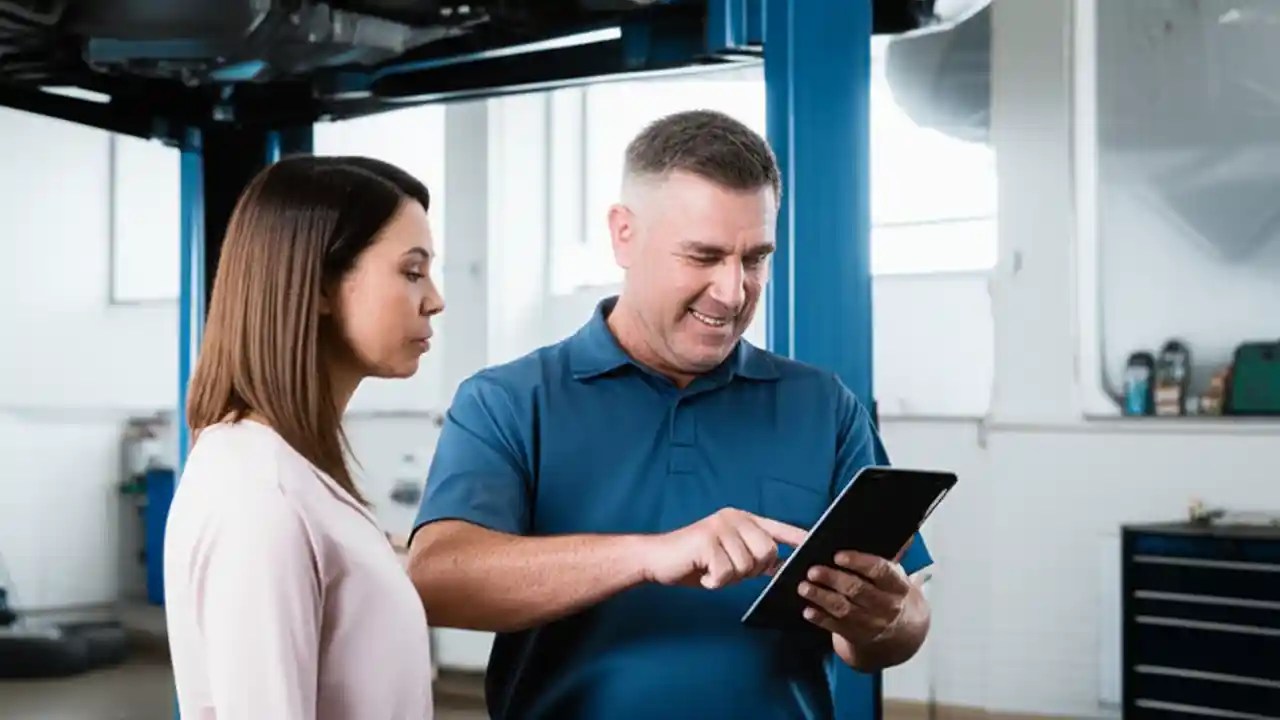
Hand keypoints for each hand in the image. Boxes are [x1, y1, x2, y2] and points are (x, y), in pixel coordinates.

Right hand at [641, 508, 807, 589]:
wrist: (656, 559)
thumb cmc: (694, 561)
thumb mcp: (728, 556)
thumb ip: (752, 556)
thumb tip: (780, 563)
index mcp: (741, 519)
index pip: (777, 527)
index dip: (797, 537)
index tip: (815, 545)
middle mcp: (734, 518)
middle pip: (767, 552)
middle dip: (751, 570)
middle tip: (727, 570)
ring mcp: (720, 527)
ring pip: (746, 566)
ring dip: (729, 578)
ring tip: (712, 570)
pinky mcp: (707, 540)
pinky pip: (727, 573)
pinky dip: (715, 582)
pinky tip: (703, 574)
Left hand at [796, 546, 912, 644]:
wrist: (899, 631)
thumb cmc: (889, 592)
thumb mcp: (892, 573)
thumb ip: (885, 551)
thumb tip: (891, 525)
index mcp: (897, 585)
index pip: (880, 571)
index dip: (859, 562)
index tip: (838, 555)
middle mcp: (886, 605)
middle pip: (858, 590)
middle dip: (833, 579)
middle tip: (813, 570)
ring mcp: (871, 622)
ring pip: (844, 609)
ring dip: (821, 598)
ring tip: (804, 587)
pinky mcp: (856, 635)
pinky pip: (836, 627)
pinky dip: (820, 619)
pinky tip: (808, 610)